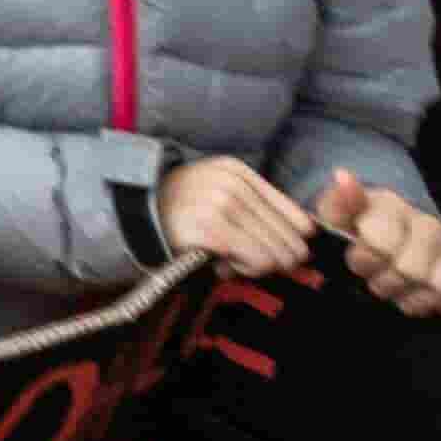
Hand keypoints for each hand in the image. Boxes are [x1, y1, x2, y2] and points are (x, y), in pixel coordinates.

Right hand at [153, 153, 315, 274]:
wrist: (132, 217)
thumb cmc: (182, 212)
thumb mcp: (220, 195)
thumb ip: (259, 209)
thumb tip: (308, 234)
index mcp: (237, 171)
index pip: (297, 217)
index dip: (294, 242)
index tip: (277, 253)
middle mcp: (232, 183)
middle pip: (291, 239)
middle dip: (278, 258)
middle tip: (252, 261)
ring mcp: (221, 204)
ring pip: (278, 253)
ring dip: (261, 266)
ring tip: (236, 260)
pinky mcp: (211, 229)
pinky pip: (257, 261)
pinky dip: (248, 269)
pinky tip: (227, 264)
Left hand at [319, 170, 440, 318]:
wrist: (397, 242)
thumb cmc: (364, 234)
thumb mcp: (340, 217)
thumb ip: (338, 203)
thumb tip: (344, 177)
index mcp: (397, 209)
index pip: (384, 240)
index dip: (365, 259)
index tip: (357, 259)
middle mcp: (433, 227)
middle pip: (414, 270)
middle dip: (388, 283)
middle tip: (380, 280)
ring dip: (417, 300)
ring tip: (404, 291)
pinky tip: (439, 306)